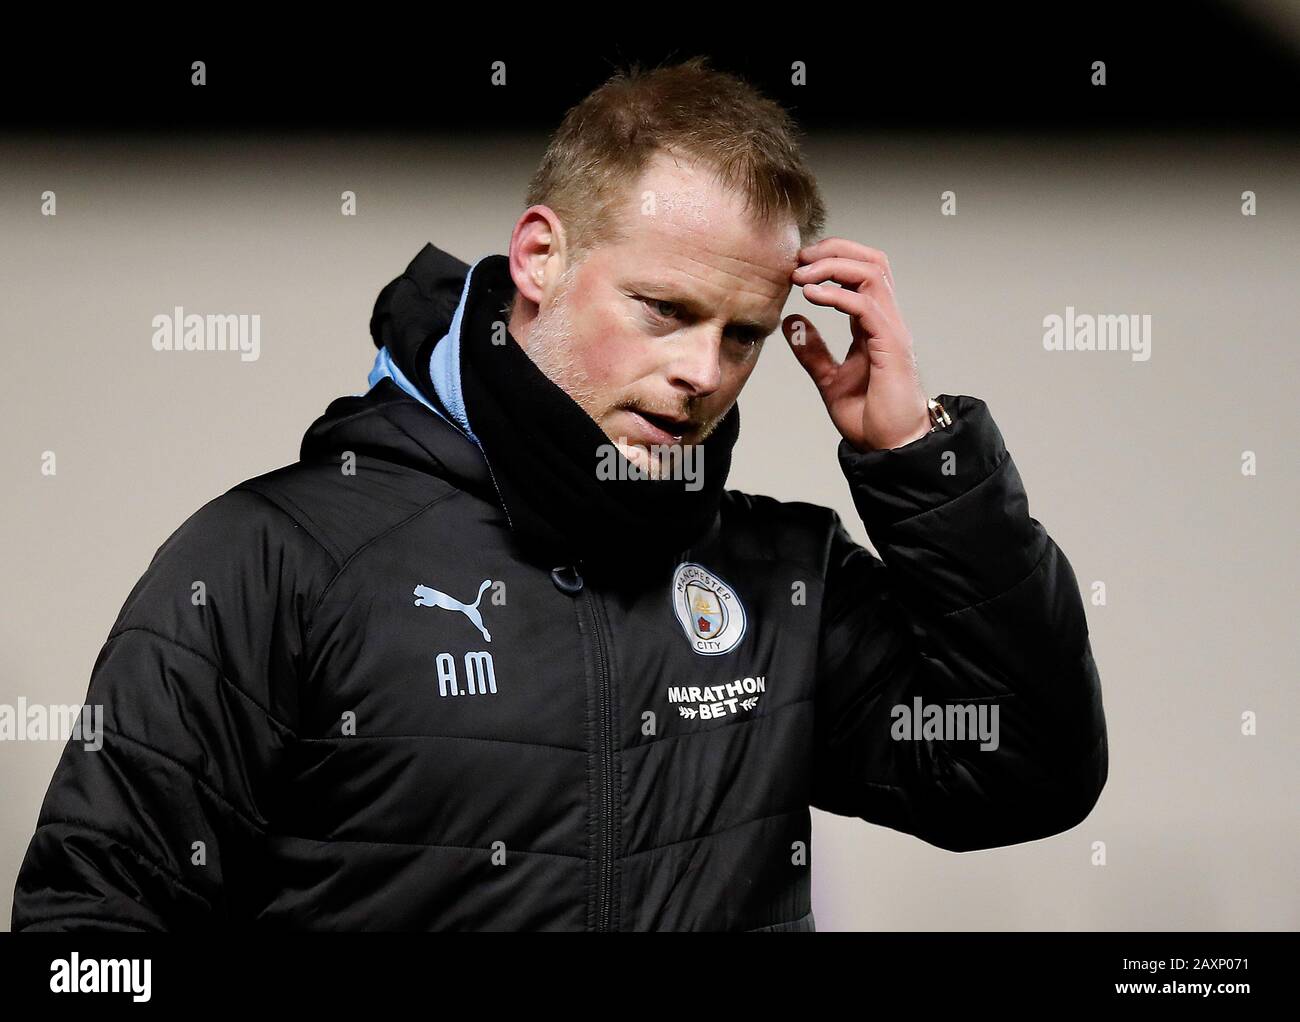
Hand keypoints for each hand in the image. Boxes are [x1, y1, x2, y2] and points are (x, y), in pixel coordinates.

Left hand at [782, 238, 930, 451]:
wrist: (891, 447)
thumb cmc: (869, 417)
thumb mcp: (830, 379)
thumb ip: (813, 350)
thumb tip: (792, 321)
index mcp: (874, 325)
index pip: (861, 272)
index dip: (831, 259)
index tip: (798, 265)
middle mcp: (887, 321)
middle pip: (871, 260)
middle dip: (834, 250)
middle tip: (799, 258)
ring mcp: (891, 330)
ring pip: (871, 273)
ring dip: (833, 267)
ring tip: (802, 276)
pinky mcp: (891, 346)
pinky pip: (866, 306)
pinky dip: (838, 295)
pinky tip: (812, 297)